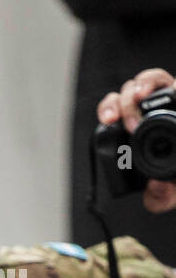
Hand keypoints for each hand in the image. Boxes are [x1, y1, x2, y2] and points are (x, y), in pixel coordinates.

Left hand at [97, 67, 175, 212]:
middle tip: (131, 124)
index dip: (108, 108)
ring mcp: (172, 99)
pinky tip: (167, 90)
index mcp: (139, 128)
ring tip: (141, 98)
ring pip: (150, 80)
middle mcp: (153, 110)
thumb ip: (159, 197)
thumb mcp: (170, 191)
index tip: (109, 119)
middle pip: (130, 92)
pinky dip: (167, 85)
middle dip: (125, 102)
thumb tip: (154, 187)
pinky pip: (173, 82)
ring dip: (143, 86)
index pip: (116, 108)